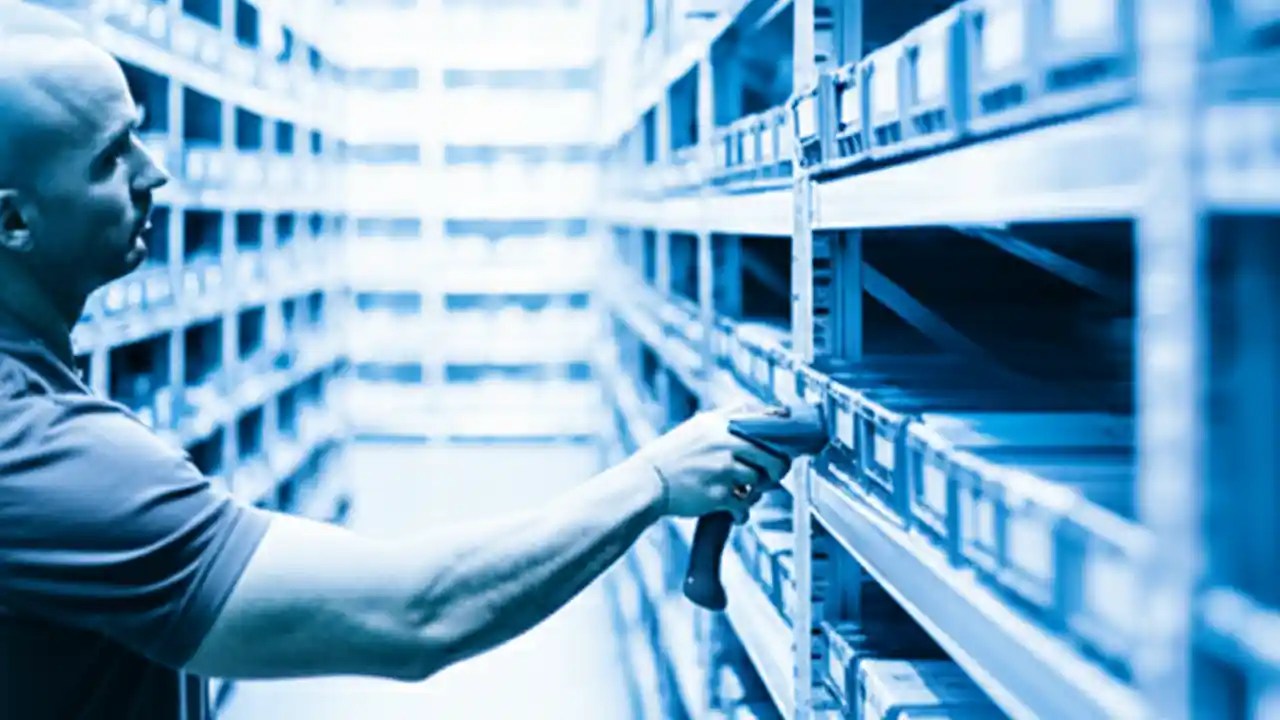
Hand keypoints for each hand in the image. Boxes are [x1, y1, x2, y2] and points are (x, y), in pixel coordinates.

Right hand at [631, 406, 791, 521]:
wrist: (647, 483)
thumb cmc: (671, 456)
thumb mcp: (697, 426)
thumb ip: (727, 417)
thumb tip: (760, 413)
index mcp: (720, 424)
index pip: (764, 421)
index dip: (782, 432)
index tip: (788, 443)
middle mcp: (725, 443)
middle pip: (772, 456)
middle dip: (778, 469)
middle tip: (774, 475)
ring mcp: (724, 469)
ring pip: (760, 482)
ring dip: (756, 492)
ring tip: (744, 494)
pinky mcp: (720, 494)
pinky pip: (745, 505)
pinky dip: (742, 512)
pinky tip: (736, 513)